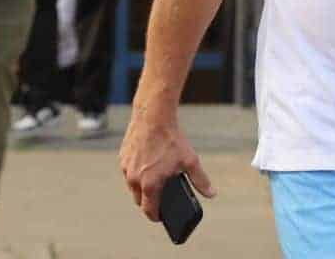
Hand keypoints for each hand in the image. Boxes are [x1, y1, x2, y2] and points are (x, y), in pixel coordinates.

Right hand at [119, 105, 215, 221]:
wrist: (153, 117)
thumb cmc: (172, 140)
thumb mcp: (190, 160)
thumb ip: (200, 180)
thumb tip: (212, 194)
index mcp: (149, 185)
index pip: (149, 210)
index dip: (156, 216)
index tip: (161, 217)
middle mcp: (134, 180)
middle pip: (139, 200)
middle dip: (149, 201)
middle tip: (160, 197)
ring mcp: (126, 169)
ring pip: (132, 185)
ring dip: (141, 187)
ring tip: (155, 180)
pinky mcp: (122, 157)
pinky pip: (128, 171)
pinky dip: (136, 171)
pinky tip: (147, 164)